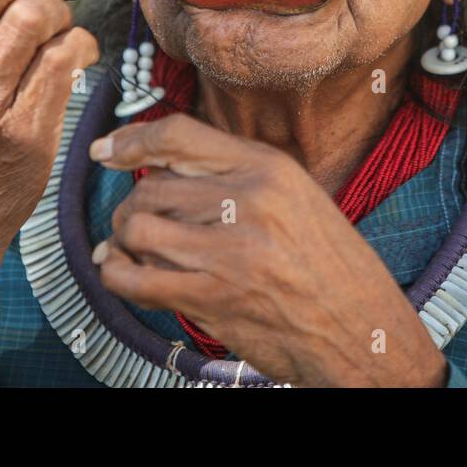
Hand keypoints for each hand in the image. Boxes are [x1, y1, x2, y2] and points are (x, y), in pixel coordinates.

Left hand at [91, 113, 447, 386]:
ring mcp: (229, 250)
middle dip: (133, 207)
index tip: (105, 150)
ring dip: (124, 241)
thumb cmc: (329, 266)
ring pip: (138, 228)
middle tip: (137, 225)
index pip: (179, 135)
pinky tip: (120, 272)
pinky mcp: (212, 297)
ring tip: (132, 250)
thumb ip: (236, 177)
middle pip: (152, 186)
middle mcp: (247, 201)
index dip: (132, 140)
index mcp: (268, 168)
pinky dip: (115, 274)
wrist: (362, 330)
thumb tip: (159, 166)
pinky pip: (135, 278)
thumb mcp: (295, 198)